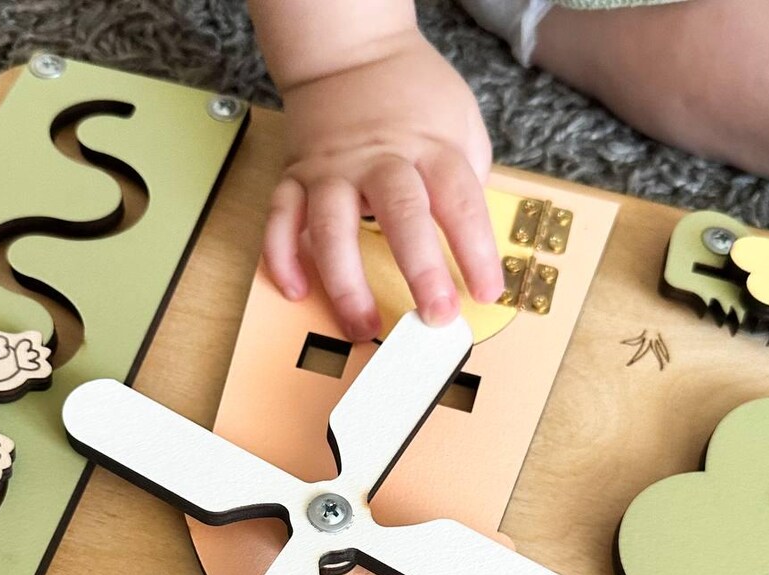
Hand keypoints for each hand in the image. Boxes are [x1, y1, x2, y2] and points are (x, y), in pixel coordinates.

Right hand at [265, 30, 502, 340]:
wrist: (352, 54)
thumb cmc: (412, 97)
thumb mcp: (461, 124)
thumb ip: (468, 179)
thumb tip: (473, 243)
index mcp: (429, 147)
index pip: (458, 201)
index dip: (476, 251)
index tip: (487, 291)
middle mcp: (379, 159)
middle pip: (401, 214)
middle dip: (420, 270)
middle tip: (436, 315)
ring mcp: (332, 170)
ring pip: (334, 227)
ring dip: (347, 282)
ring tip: (363, 326)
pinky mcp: (296, 177)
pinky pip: (281, 219)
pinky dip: (281, 256)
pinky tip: (295, 290)